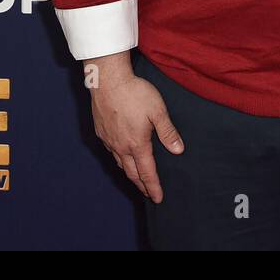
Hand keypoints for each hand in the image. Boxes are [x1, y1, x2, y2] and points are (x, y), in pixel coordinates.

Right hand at [88, 57, 183, 202]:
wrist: (107, 80)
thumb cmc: (135, 93)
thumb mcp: (158, 111)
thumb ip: (168, 132)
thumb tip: (178, 150)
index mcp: (137, 144)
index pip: (147, 172)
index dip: (153, 187)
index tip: (158, 198)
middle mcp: (121, 146)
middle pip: (132, 172)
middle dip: (141, 185)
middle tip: (148, 194)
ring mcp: (109, 140)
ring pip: (119, 163)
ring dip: (129, 174)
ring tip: (136, 179)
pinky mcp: (101, 131)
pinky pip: (110, 151)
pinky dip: (118, 160)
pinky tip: (121, 157)